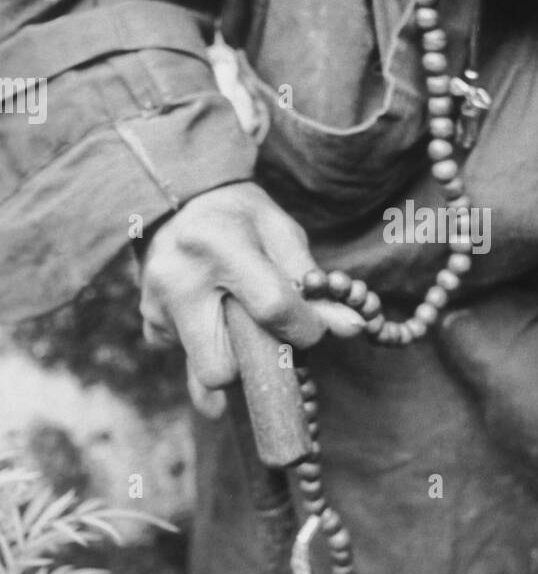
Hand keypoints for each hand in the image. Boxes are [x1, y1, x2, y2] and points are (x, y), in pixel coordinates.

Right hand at [140, 182, 362, 416]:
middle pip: (225, 367)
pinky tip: (216, 318)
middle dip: (258, 363)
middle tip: (272, 336)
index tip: (313, 325)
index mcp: (218, 244)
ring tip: (241, 322)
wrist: (176, 200)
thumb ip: (313, 282)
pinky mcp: (150, 324)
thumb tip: (351, 329)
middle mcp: (177, 281)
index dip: (305, 327)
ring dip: (236, 359)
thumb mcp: (281, 233)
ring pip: (205, 374)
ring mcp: (156, 307)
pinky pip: (190, 361)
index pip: (273, 310)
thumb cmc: (240, 217)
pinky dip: (212, 349)